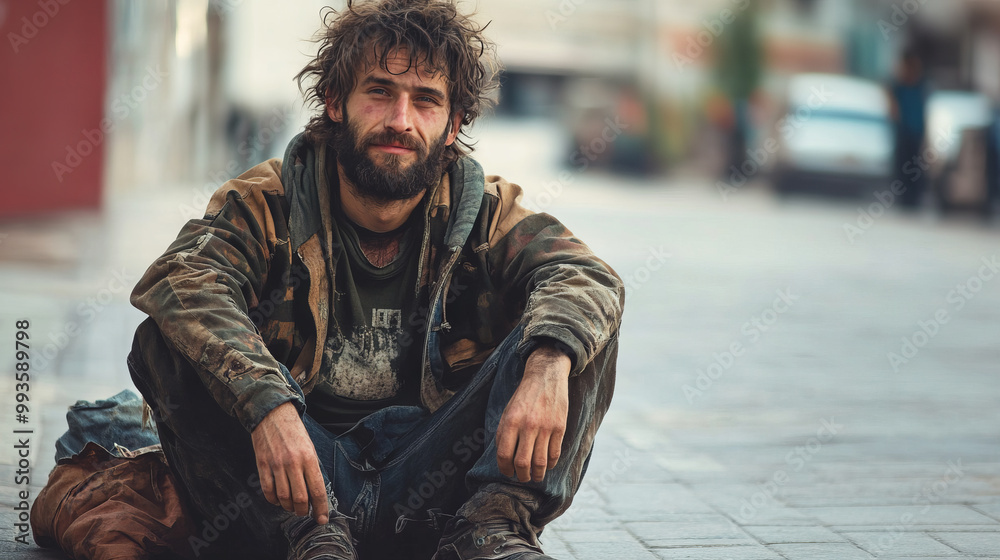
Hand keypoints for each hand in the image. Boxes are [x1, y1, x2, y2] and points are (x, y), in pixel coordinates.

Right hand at [251, 402, 328, 523]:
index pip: (317, 489)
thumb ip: (312, 468)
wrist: (273, 414)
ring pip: (283, 497)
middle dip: (303, 511)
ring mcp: (276, 464)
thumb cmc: (294, 431)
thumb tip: (315, 492)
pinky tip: (278, 500)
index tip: (322, 519)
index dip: (320, 508)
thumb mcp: (309, 447)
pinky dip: (273, 500)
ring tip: (292, 507)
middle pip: (300, 498)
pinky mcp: (262, 464)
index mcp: (309, 458)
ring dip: (288, 507)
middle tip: (304, 513)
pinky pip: (267, 490)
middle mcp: (293, 462)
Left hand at [496, 344, 570, 481]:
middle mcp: (528, 425)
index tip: (508, 472)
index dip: (505, 469)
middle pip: (523, 463)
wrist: (546, 376)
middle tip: (522, 477)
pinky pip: (555, 454)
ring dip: (537, 475)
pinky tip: (547, 465)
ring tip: (535, 477)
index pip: (505, 455)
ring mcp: (545, 427)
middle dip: (521, 476)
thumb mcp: (508, 411)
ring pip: (540, 463)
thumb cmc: (524, 397)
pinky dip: (550, 465)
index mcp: (511, 421)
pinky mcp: (559, 427)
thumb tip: (504, 458)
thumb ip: (504, 433)